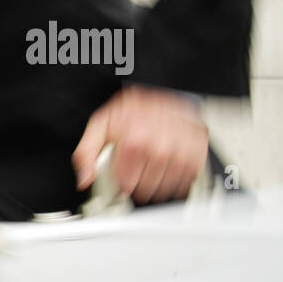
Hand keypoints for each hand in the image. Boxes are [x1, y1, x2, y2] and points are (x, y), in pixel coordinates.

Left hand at [73, 85, 208, 203]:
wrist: (160, 92)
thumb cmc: (130, 110)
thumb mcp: (100, 125)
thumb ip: (86, 153)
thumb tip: (85, 179)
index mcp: (135, 142)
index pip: (126, 185)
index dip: (120, 184)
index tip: (121, 178)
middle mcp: (161, 148)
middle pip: (145, 189)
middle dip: (137, 184)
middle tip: (136, 170)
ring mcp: (181, 151)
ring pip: (166, 188)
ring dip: (157, 185)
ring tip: (151, 169)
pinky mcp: (197, 152)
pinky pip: (186, 180)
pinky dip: (177, 180)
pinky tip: (168, 168)